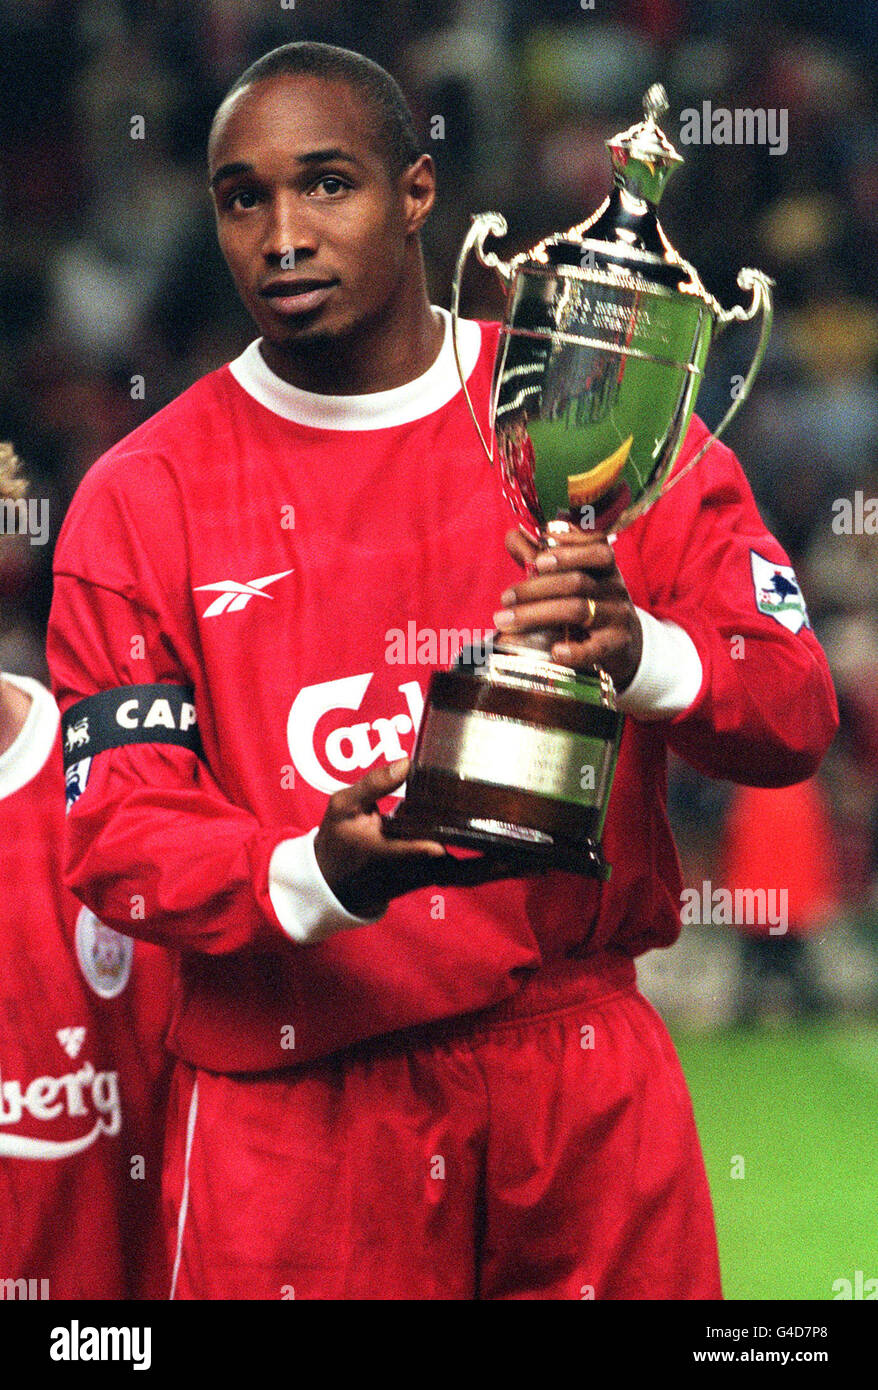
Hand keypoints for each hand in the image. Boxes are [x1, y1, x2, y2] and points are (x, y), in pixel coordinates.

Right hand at [313, 758, 538, 916]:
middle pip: (460, 870)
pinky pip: (469, 873)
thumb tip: (405, 762)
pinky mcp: (435, 874)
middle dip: (494, 864)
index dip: (425, 848)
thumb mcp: (342, 807)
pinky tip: (523, 858)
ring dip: (504, 869)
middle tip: (531, 855)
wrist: (335, 882)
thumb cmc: (338, 840)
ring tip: (541, 858)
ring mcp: (428, 874)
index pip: (411, 851)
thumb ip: (372, 785)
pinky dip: (496, 867)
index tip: (438, 844)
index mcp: (387, 851)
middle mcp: (414, 867)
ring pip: (471, 875)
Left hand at [499, 525, 642, 691]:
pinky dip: (575, 651)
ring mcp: (617, 616)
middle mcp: (614, 587)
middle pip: (576, 581)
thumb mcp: (572, 579)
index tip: (539, 559)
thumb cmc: (589, 603)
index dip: (569, 549)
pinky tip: (556, 652)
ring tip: (507, 621)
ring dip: (537, 614)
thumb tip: (514, 535)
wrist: (622, 643)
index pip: (596, 548)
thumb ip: (542, 558)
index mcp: (603, 567)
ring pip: (578, 610)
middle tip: (505, 598)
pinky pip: (596, 648)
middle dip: (535, 588)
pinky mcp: (616, 644)